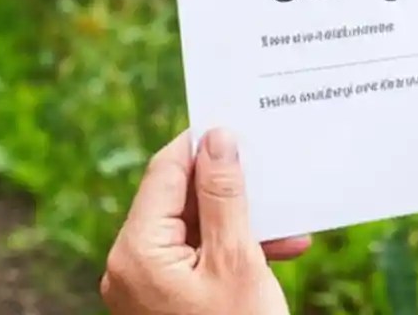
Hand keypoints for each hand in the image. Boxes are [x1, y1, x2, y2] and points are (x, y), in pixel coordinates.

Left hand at [101, 129, 310, 314]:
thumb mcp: (237, 260)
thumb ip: (226, 195)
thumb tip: (217, 138)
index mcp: (136, 251)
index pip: (164, 172)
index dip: (202, 144)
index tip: (239, 121)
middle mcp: (130, 266)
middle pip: (179, 199)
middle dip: (230, 185)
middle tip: (271, 166)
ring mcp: (145, 286)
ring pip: (194, 229)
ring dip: (241, 220)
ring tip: (287, 219)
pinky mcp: (165, 301)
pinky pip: (197, 258)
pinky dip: (234, 249)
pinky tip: (280, 248)